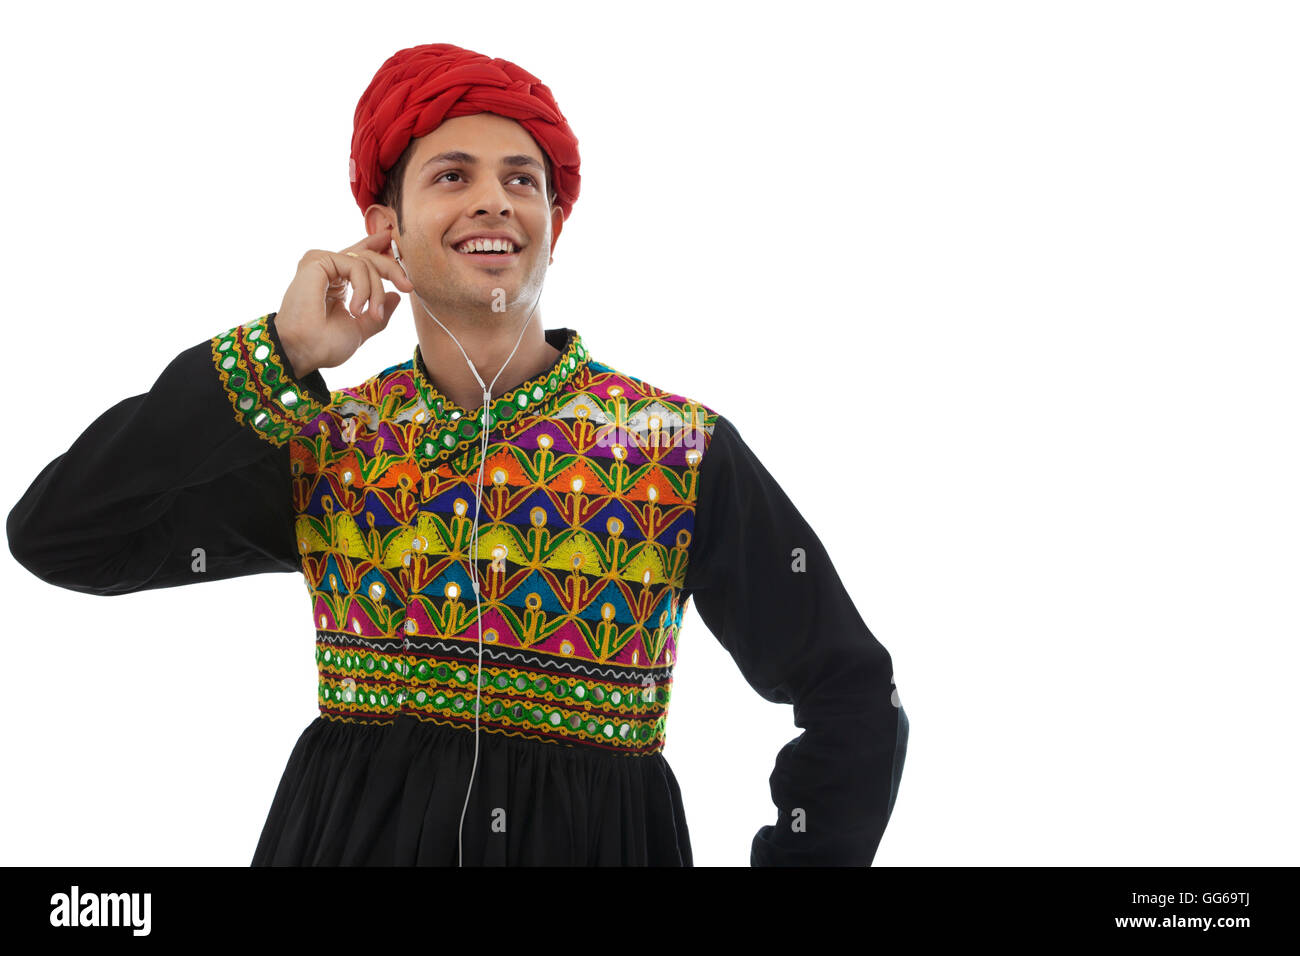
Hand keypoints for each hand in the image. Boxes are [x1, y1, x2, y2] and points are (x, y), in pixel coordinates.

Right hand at [274, 227, 415, 376]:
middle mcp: (328, 269)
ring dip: (376, 291)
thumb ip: (379, 312)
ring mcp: (322, 263)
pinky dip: (364, 288)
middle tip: (408, 287)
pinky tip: (356, 309)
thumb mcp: (362, 328)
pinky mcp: (318, 260)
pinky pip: (356, 264)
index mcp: (337, 282)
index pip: (361, 259)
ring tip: (370, 315)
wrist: (304, 351)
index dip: (380, 250)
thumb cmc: (325, 344)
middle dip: (393, 269)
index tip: (397, 247)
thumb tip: (396, 296)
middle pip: (369, 256)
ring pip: (366, 262)